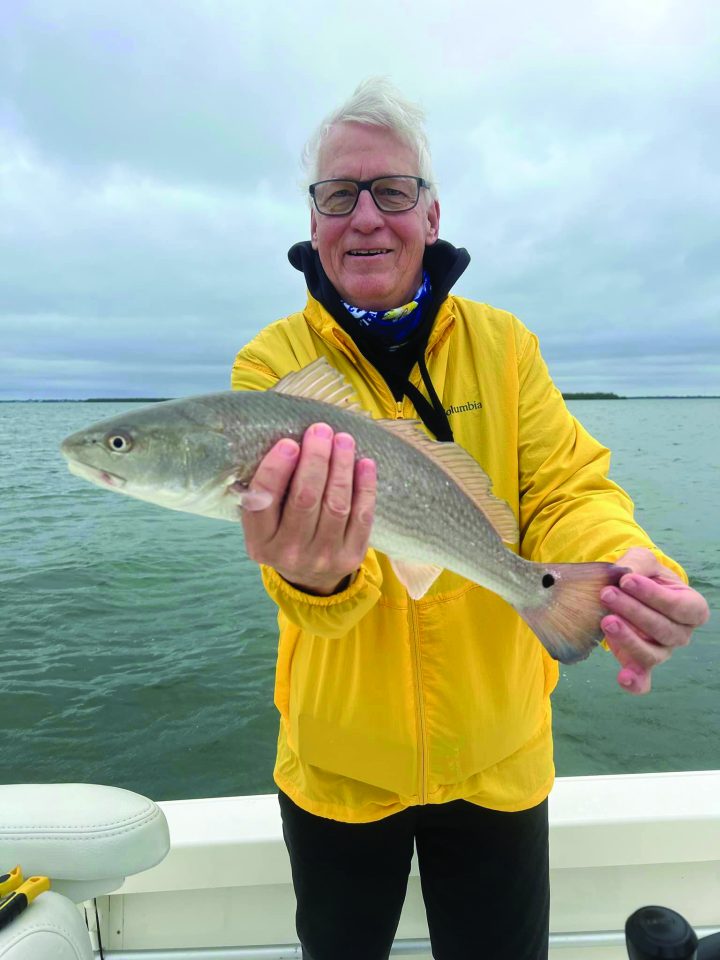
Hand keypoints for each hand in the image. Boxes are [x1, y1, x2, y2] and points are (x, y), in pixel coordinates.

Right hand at [239, 422, 375, 595]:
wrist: (309, 579)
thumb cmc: (283, 535)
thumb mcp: (263, 523)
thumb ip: (265, 493)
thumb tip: (283, 445)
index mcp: (260, 542)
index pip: (264, 501)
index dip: (276, 469)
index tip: (289, 442)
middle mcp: (289, 552)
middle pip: (305, 498)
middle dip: (315, 459)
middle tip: (320, 430)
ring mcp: (323, 557)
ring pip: (336, 504)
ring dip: (341, 467)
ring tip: (343, 440)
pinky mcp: (351, 557)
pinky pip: (361, 516)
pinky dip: (365, 487)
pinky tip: (364, 463)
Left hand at [600, 547, 709, 694]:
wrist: (624, 590)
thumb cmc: (641, 573)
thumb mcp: (642, 560)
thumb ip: (636, 565)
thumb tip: (624, 576)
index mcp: (691, 606)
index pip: (679, 606)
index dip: (654, 595)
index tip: (627, 580)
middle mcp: (680, 633)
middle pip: (663, 629)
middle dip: (633, 611)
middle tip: (607, 594)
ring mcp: (662, 652)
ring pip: (651, 654)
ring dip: (628, 639)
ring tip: (606, 621)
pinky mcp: (640, 664)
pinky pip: (643, 680)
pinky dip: (634, 682)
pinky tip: (622, 677)